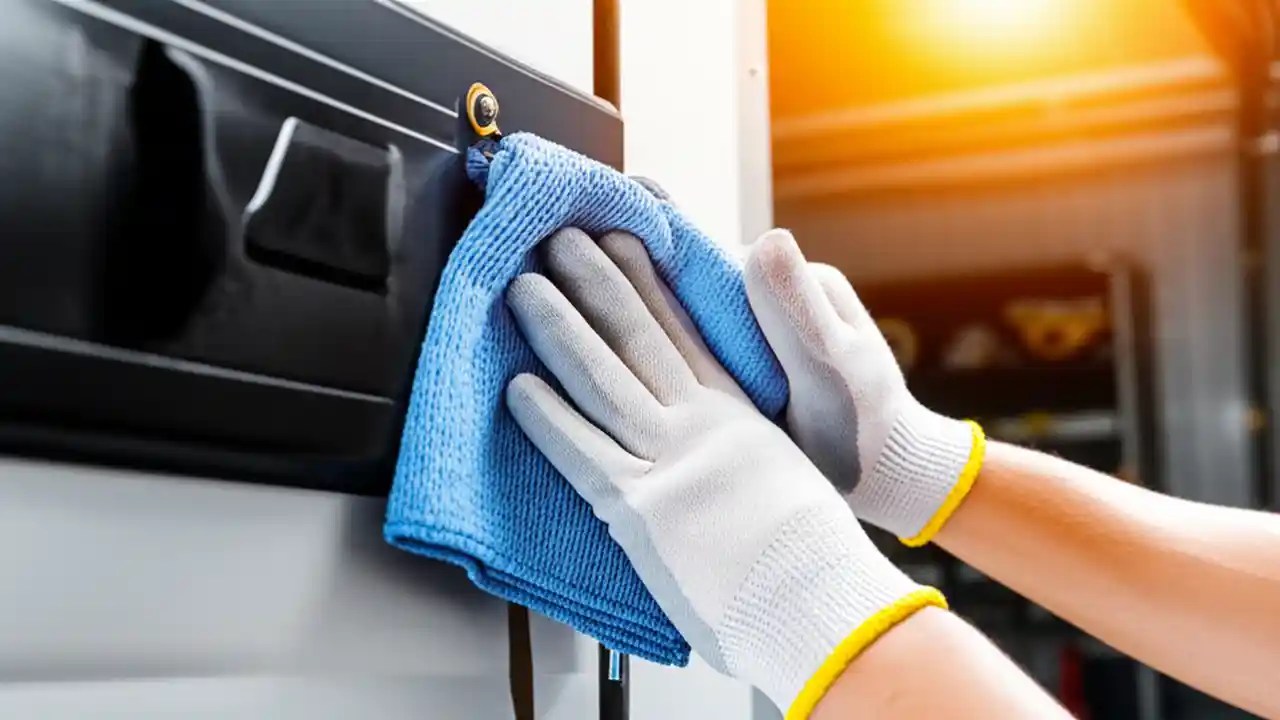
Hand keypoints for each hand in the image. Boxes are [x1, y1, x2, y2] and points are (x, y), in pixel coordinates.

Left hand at [505, 228, 943, 713]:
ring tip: (525, 289)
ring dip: (560, 330)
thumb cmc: (812, 560)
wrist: (823, 601)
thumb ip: (744, 454)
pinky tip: (517, 386)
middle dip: (596, 283)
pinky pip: (582, 454)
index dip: (648, 284)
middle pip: (638, 337)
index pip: (684, 333)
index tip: (623, 243)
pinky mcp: (641, 510)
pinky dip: (548, 418)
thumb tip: (726, 454)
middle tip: (561, 238)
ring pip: (604, 379)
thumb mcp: (786, 481)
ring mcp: (671, 462)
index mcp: (737, 417)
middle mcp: (702, 426)